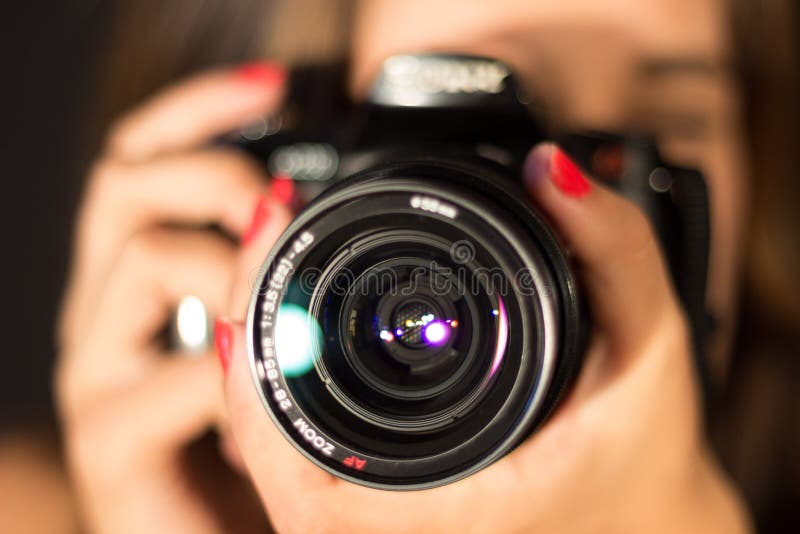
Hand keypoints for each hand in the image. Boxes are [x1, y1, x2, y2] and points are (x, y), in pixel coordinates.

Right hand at [56, 63, 289, 533]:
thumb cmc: (249, 439)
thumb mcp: (266, 340)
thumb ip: (276, 277)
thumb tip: (315, 210)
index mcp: (142, 280)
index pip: (145, 161)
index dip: (199, 110)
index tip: (276, 84)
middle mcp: (107, 312)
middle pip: (124, 184)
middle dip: (211, 163)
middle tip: (281, 193)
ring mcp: (99, 373)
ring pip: (142, 255)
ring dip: (227, 260)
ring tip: (282, 302)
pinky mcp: (108, 441)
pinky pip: (174, 376)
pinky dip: (232, 374)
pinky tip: (267, 400)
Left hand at [218, 144, 750, 532]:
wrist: (638, 506)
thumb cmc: (639, 445)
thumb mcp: (647, 343)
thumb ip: (612, 250)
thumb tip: (545, 166)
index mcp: (450, 509)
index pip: (305, 472)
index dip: (258, 370)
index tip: (266, 249)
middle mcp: (401, 522)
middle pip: (271, 443)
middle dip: (253, 329)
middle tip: (265, 231)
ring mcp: (387, 508)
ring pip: (283, 441)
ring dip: (266, 351)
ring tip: (274, 260)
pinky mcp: (389, 483)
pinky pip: (311, 438)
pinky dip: (291, 376)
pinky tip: (301, 315)